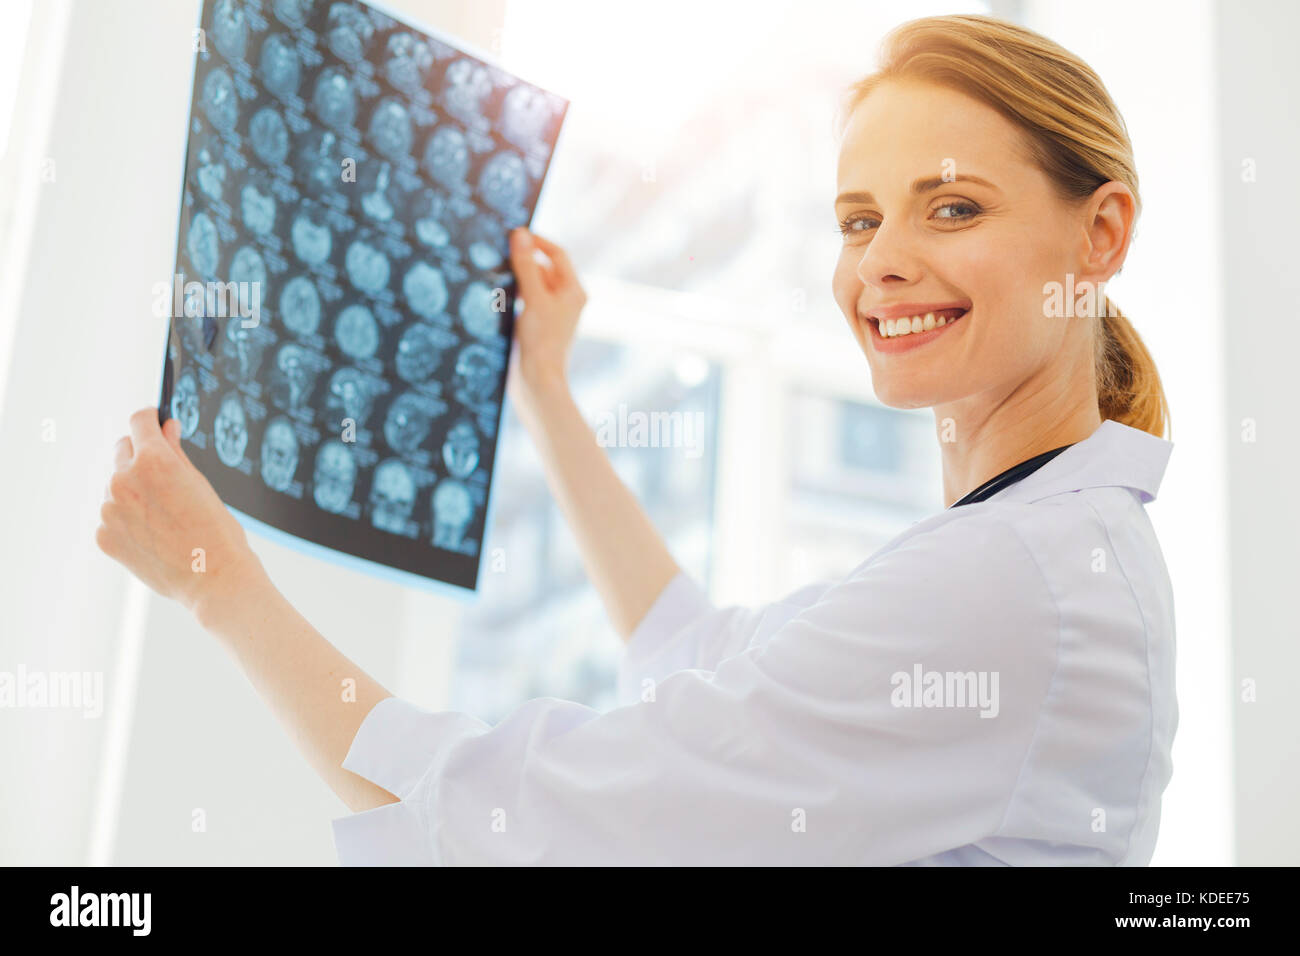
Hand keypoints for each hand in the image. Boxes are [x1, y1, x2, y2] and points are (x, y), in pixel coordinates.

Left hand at [96, 409, 262, 619]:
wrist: (214, 579)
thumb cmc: (217, 533)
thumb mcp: (201, 483)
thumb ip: (176, 451)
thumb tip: (166, 428)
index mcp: (153, 460)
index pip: (139, 421)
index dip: (150, 420)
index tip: (154, 423)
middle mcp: (124, 480)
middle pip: (123, 449)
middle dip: (141, 456)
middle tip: (166, 478)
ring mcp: (109, 509)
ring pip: (115, 484)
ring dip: (133, 490)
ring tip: (163, 514)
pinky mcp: (103, 535)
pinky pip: (111, 515)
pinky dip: (126, 519)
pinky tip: (153, 533)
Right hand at [507, 228, 585, 400]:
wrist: (537, 382)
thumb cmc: (542, 341)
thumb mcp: (534, 298)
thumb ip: (526, 265)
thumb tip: (520, 234)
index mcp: (573, 291)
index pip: (557, 254)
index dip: (537, 241)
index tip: (514, 233)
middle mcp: (565, 300)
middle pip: (543, 268)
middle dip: (523, 259)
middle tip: (498, 249)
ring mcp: (550, 313)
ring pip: (531, 284)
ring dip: (514, 276)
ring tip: (492, 270)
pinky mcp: (535, 325)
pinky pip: (523, 300)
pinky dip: (510, 293)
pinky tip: (493, 293)